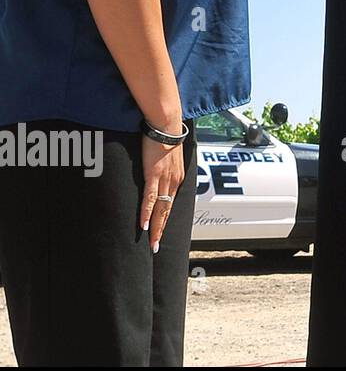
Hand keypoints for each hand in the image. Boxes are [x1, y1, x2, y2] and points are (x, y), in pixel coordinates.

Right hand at [140, 133, 186, 254]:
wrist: (166, 124)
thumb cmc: (165, 137)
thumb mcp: (167, 157)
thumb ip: (162, 169)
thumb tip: (156, 173)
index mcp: (176, 178)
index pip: (171, 204)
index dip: (165, 220)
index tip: (161, 233)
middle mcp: (173, 182)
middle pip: (167, 212)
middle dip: (161, 230)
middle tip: (155, 247)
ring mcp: (164, 179)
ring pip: (160, 209)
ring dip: (155, 227)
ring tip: (151, 242)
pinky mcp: (154, 174)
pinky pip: (150, 198)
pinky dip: (146, 212)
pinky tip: (143, 225)